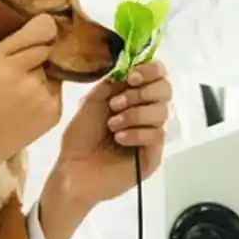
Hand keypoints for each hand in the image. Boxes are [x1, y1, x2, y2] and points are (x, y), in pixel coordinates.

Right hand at [0, 15, 63, 211]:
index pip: (42, 29)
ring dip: (39, 73)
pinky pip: (54, 91)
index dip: (41, 26)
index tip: (37, 26)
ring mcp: (43, 97)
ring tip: (17, 89)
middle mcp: (28, 77)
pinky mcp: (53, 113)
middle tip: (18, 64)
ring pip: (51, 71)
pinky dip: (44, 92)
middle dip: (35, 51)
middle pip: (47, 48)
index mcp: (2, 62)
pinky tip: (23, 104)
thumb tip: (7, 38)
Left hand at [47, 61, 172, 205]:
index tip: (132, 77)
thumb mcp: (92, 102)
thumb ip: (113, 83)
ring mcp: (151, 134)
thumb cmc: (80, 136)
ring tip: (112, 125)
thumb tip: (131, 68)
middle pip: (165, 90)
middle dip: (142, 93)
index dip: (150, 70)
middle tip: (116, 104)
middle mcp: (147, 112)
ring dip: (134, 114)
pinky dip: (137, 133)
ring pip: (161, 112)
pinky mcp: (153, 155)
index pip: (157, 75)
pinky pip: (157, 135)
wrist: (73, 170)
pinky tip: (119, 139)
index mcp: (133, 96)